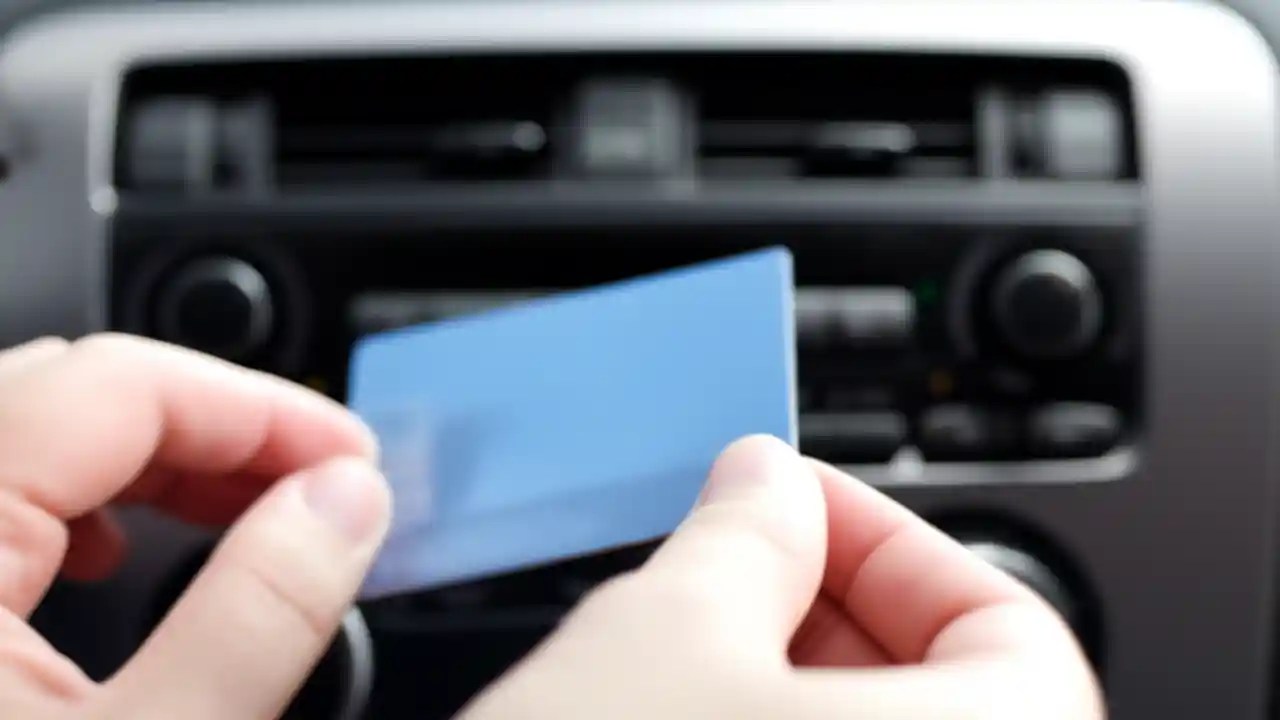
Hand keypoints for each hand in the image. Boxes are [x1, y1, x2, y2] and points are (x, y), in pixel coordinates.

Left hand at [0, 334, 390, 718]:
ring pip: (37, 434)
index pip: (115, 383)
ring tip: (247, 513)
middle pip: (73, 392)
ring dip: (159, 459)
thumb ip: (257, 616)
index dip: (259, 407)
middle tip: (317, 484)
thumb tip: (346, 500)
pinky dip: (84, 501)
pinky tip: (121, 555)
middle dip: (217, 427)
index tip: (351, 456)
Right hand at [460, 435, 1104, 719]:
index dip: (888, 540)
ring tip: (677, 657)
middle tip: (726, 564)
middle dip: (823, 612)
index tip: (794, 502)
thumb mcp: (661, 633)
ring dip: (779, 692)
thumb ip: (741, 534)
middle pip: (940, 699)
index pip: (1007, 622)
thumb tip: (765, 485)